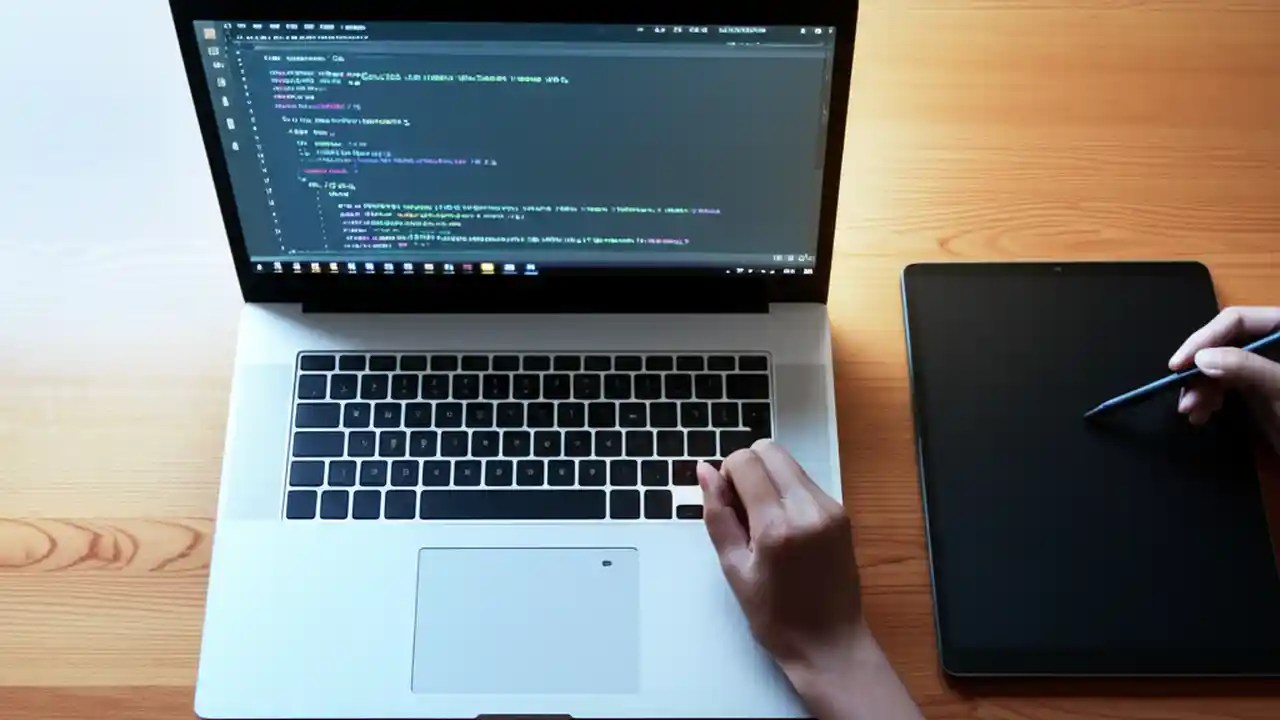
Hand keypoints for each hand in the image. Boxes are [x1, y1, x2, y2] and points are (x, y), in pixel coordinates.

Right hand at [698, 441, 921, 719]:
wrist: (830, 644)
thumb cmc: (776, 617)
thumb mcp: (734, 569)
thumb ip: (717, 515)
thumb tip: (705, 471)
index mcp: (777, 526)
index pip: (745, 461)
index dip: (726, 475)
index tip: (726, 505)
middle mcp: (809, 508)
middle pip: (769, 450)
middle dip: (747, 468)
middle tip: (742, 510)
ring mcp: (830, 508)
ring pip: (788, 462)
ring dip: (768, 479)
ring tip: (762, 523)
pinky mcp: (842, 512)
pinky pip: (805, 481)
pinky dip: (786, 491)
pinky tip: (783, 528)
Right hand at [1169, 307, 1279, 453]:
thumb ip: (1246, 368)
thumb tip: (1200, 358)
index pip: (1239, 319)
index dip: (1205, 338)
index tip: (1179, 364)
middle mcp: (1276, 342)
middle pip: (1226, 342)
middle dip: (1202, 370)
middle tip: (1184, 398)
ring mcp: (1269, 364)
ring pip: (1222, 364)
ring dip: (1202, 388)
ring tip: (1192, 414)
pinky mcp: (1262, 386)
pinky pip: (1227, 383)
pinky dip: (1211, 397)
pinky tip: (1203, 415)